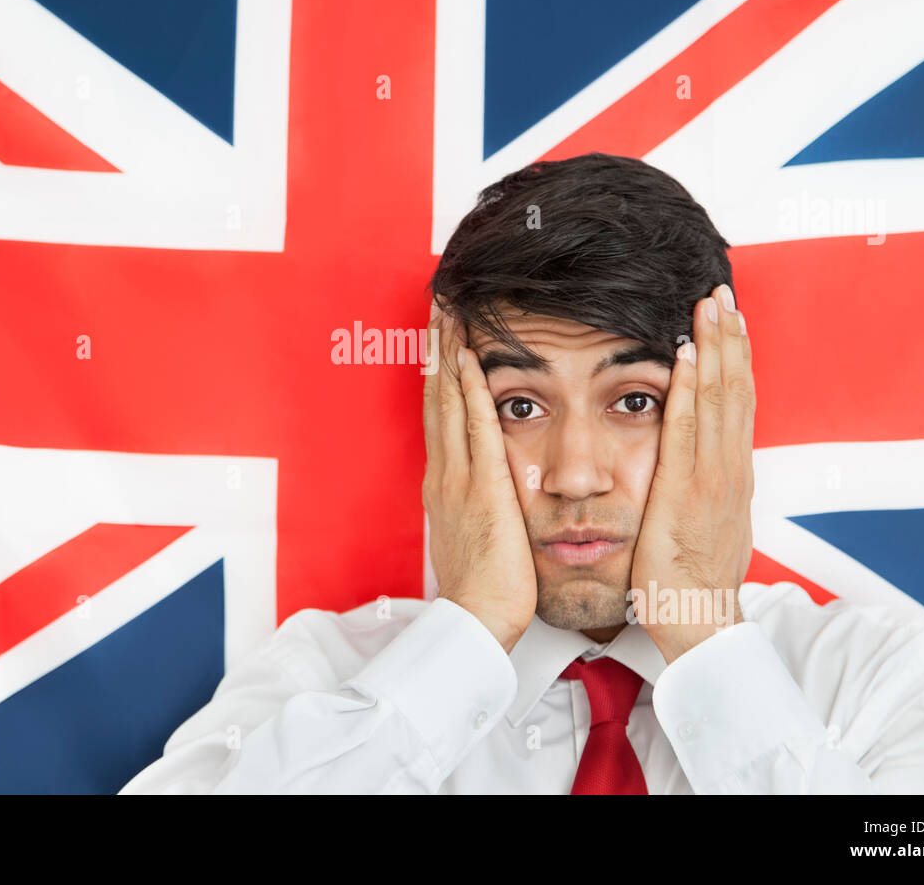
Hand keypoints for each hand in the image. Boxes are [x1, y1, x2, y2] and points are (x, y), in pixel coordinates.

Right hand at [423, 300, 536, 652]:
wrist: (478, 619)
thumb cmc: (486, 585)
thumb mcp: (475, 534)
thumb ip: (478, 501)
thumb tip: (487, 485)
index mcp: (444, 483)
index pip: (440, 414)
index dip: (439, 372)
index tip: (442, 336)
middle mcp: (444, 473)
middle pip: (436, 396)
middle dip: (437, 348)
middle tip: (439, 305)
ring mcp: (457, 478)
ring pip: (450, 402)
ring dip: (449, 354)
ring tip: (449, 313)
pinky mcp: (481, 489)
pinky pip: (475, 429)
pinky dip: (470, 391)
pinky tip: (470, 360)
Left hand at [630, 284, 754, 663]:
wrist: (699, 620)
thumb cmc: (692, 578)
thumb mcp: (704, 522)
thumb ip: (702, 487)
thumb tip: (698, 466)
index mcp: (732, 474)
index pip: (738, 403)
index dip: (736, 358)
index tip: (730, 319)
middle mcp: (730, 468)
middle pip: (736, 389)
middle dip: (730, 337)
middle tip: (723, 291)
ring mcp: (714, 478)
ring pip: (720, 399)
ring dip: (715, 348)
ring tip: (710, 306)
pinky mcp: (689, 491)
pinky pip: (689, 431)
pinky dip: (691, 390)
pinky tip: (686, 356)